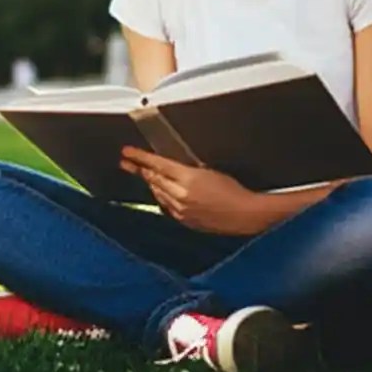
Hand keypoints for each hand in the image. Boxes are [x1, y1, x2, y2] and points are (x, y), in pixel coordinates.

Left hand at [120, 146, 263, 235]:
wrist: (245, 215)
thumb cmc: (233, 190)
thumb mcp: (209, 172)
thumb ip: (187, 171)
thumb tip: (173, 169)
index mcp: (188, 178)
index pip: (158, 164)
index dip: (140, 157)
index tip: (126, 151)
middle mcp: (180, 194)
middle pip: (153, 179)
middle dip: (138, 169)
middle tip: (125, 162)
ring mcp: (181, 209)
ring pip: (158, 193)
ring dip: (151, 183)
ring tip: (142, 174)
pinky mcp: (184, 220)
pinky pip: (167, 206)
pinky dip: (162, 197)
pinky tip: (160, 192)